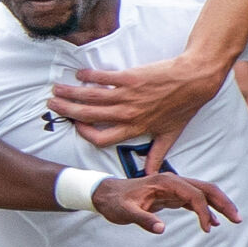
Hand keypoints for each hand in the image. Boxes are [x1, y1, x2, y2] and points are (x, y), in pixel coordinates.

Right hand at [49, 54, 227, 176]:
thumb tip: (149, 172)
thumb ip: (157, 153)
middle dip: (68, 111)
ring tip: (56, 89)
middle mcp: (128, 113)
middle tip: (52, 104)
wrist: (195, 80)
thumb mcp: (170, 134)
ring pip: (92, 97)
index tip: (76, 126)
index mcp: (135, 128)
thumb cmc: (184, 107)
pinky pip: (104, 78)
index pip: (102, 138)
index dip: (86, 133)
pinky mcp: (130, 77)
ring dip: (72, 93)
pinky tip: (79, 74)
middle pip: (89, 116)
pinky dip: (89, 76)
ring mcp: (128, 95)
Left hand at [92, 173, 240, 234]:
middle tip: (238, 219)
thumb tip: (160, 229)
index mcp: (165, 182)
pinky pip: (194, 201)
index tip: (207, 229)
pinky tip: (213, 223)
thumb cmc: (115, 202)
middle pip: (206, 189)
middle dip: (223, 202)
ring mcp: (174, 188)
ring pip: (203, 193)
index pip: (193, 194)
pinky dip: (206, 210)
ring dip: (219, 205)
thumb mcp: (124, 212)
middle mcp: (173, 181)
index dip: (203, 211)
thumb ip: (142, 219)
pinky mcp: (172, 195)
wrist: (106, 194)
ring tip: (234, 220)